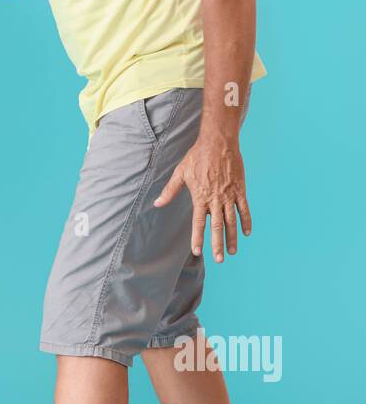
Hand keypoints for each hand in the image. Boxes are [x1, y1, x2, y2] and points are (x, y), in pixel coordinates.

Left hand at [153, 134, 251, 262]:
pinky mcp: (240, 190)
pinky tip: (246, 233)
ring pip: (232, 221)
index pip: (198, 223)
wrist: (218, 143)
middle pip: (217, 226)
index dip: (198, 238)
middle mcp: (216, 199)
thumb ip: (170, 190)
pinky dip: (246, 221)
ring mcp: (229, 195)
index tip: (197, 251)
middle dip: (217, 244)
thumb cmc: (197, 157)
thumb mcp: (180, 173)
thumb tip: (157, 203)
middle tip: (219, 260)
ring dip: (232, 237)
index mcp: (200, 197)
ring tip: (232, 252)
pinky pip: (244, 209)